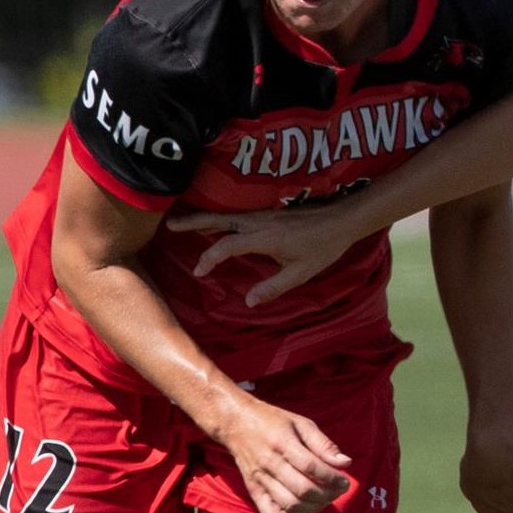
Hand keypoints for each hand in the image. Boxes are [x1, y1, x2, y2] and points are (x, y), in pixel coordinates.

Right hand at [166, 207, 360, 306]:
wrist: (343, 218)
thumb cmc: (323, 247)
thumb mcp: (300, 273)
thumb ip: (273, 287)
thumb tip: (248, 301)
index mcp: (263, 237)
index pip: (226, 246)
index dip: (210, 258)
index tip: (199, 271)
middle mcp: (258, 222)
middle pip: (219, 220)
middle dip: (193, 222)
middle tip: (169, 224)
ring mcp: (263, 213)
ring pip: (226, 214)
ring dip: (204, 217)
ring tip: (183, 221)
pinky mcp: (269, 210)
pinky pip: (237, 211)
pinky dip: (220, 215)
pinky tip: (216, 220)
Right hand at [210, 393, 353, 512]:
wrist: (235, 423)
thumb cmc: (272, 421)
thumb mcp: (301, 423)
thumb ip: (323, 444)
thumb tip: (345, 463)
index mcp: (282, 443)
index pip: (311, 467)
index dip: (332, 477)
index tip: (345, 481)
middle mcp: (269, 464)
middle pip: (303, 489)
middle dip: (327, 495)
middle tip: (338, 490)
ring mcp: (260, 480)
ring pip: (290, 505)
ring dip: (314, 507)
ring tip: (325, 498)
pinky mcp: (253, 491)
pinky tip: (304, 509)